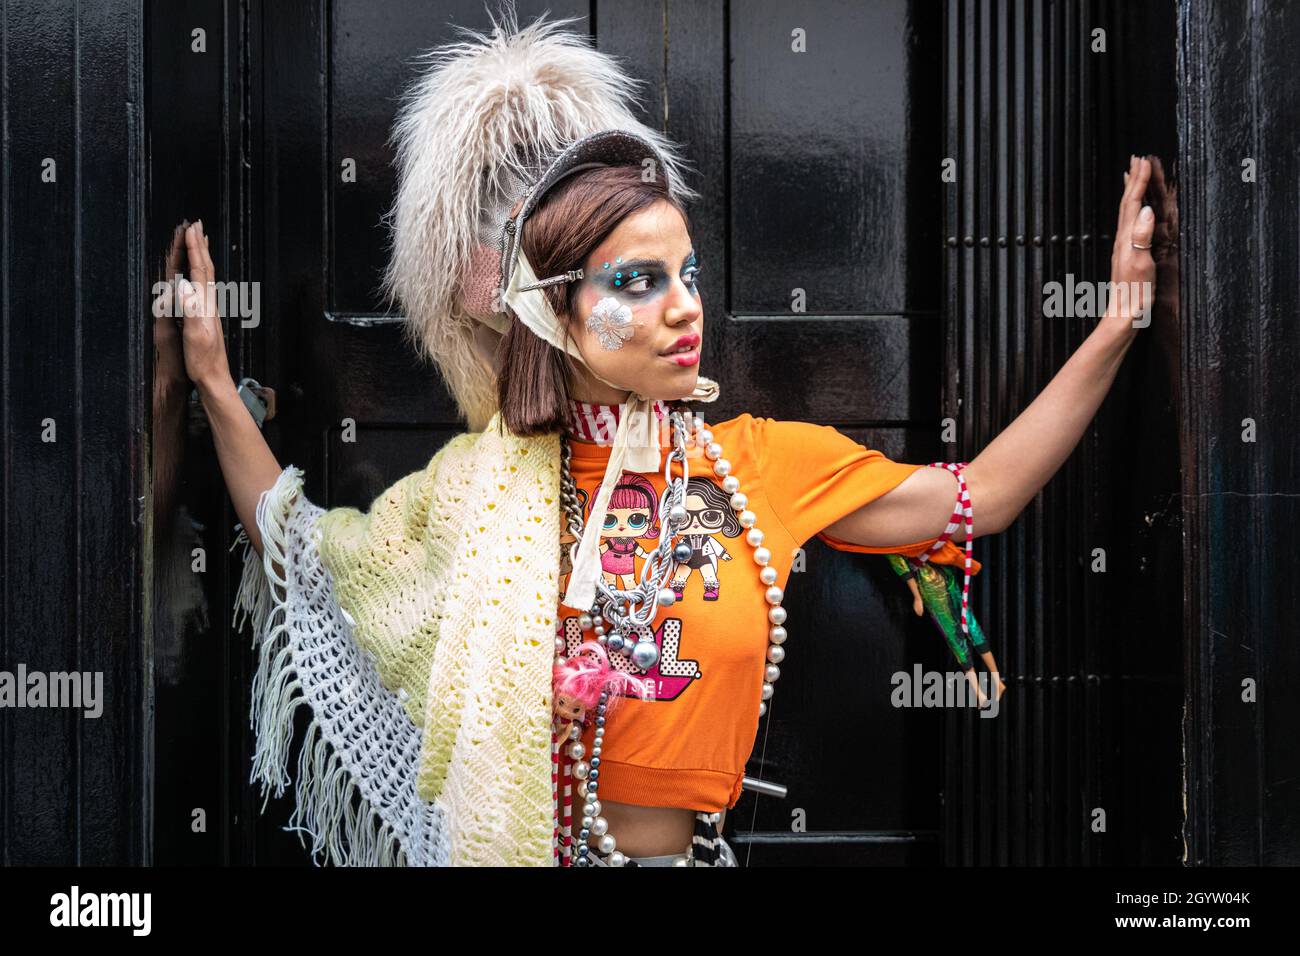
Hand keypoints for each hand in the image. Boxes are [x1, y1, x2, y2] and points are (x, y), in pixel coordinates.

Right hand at [174, 220, 235, 391]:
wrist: (214, 378)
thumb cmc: (203, 360)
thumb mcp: (195, 335)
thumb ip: (191, 310)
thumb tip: (183, 286)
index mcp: (205, 304)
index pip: (199, 270)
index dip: (194, 248)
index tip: (190, 228)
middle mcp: (209, 303)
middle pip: (205, 268)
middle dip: (199, 245)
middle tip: (196, 224)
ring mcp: (208, 310)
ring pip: (204, 276)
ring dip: (200, 255)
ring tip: (199, 241)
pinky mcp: (205, 317)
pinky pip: (201, 287)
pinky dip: (197, 273)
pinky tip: (196, 275)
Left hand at [1105, 155, 1156, 327]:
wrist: (1125, 314)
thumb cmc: (1135, 293)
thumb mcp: (1142, 264)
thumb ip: (1142, 237)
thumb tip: (1145, 210)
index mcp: (1126, 239)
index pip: (1132, 203)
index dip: (1138, 181)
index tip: (1143, 161)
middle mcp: (1122, 239)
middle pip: (1126, 203)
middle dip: (1132, 180)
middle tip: (1136, 159)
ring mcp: (1124, 246)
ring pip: (1126, 212)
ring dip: (1130, 191)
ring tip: (1132, 175)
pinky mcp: (1128, 253)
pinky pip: (1129, 223)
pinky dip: (1132, 208)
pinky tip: (1134, 210)